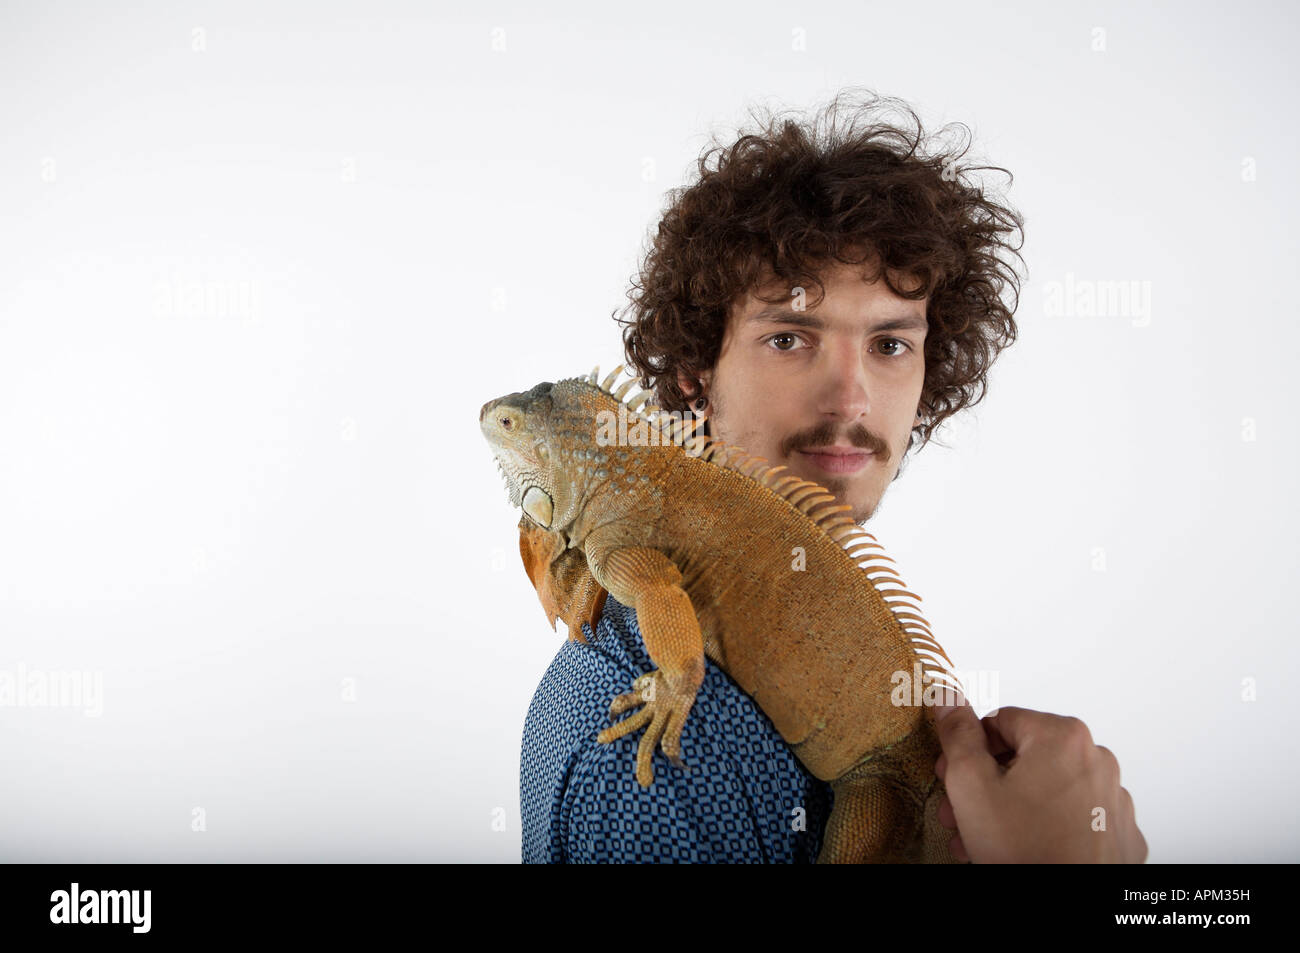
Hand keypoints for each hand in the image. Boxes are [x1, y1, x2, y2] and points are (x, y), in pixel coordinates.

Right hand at [932, 691, 1147, 862]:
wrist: (1068, 914)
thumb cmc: (1025, 852)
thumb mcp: (970, 785)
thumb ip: (957, 734)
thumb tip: (948, 696)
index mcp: (1063, 737)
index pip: (999, 721)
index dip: (967, 751)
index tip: (952, 778)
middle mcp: (1097, 761)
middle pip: (1023, 758)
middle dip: (984, 786)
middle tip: (959, 813)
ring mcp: (1113, 801)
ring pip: (1046, 791)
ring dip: (1008, 810)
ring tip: (980, 840)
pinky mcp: (1119, 836)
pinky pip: (1073, 819)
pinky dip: (1044, 829)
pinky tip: (1018, 851)